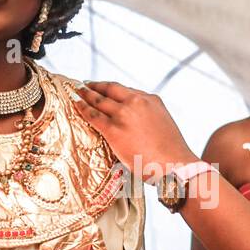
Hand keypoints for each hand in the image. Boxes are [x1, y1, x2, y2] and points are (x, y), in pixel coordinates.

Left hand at [73, 80, 197, 183]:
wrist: (174, 164)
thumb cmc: (170, 151)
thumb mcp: (162, 123)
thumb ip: (147, 116)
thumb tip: (135, 121)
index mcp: (150, 99)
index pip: (125, 89)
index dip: (110, 87)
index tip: (103, 87)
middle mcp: (136, 102)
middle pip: (110, 89)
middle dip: (95, 86)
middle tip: (85, 85)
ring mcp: (124, 115)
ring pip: (99, 100)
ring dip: (85, 94)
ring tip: (77, 91)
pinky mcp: (114, 130)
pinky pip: (93, 115)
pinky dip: (82, 107)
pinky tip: (76, 104)